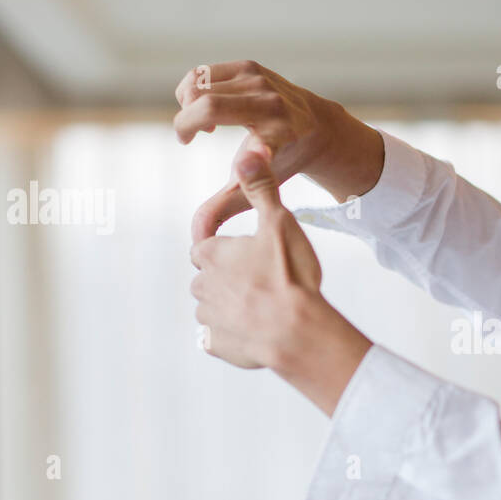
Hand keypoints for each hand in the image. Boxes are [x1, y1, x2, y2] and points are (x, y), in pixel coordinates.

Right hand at [175, 60, 333, 241]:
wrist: (315, 125)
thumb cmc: (281, 160)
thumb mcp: (257, 189)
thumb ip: (223, 209)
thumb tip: (198, 238)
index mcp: (278, 139)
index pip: (258, 146)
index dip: (248, 154)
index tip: (247, 159)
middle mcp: (271, 105)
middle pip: (204, 106)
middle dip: (184, 125)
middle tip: (187, 140)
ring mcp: (259, 81)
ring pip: (196, 86)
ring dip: (187, 108)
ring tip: (202, 127)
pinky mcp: (248, 66)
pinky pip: (200, 74)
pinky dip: (192, 91)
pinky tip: (208, 110)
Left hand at [189, 151, 371, 415]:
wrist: (298, 333)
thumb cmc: (290, 276)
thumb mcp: (280, 222)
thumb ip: (262, 188)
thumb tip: (248, 153)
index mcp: (211, 255)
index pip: (205, 246)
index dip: (227, 248)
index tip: (251, 254)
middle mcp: (202, 286)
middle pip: (208, 277)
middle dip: (229, 278)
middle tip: (265, 280)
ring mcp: (208, 319)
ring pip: (213, 307)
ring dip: (230, 306)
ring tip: (265, 308)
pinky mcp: (218, 346)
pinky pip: (219, 338)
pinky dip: (233, 335)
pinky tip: (257, 331)